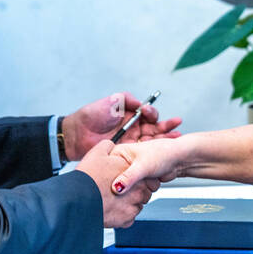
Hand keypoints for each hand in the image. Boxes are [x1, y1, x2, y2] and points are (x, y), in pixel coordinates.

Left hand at [62, 92, 181, 159]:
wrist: (75, 135)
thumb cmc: (89, 117)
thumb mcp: (109, 103)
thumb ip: (126, 100)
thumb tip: (141, 102)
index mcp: (130, 115)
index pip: (147, 114)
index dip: (152, 114)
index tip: (151, 114)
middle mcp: (132, 128)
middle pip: (154, 128)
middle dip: (167, 126)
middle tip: (177, 126)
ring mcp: (130, 141)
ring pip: (152, 140)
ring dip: (164, 139)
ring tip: (176, 138)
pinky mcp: (126, 153)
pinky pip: (142, 153)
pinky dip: (153, 152)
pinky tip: (163, 152)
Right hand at [77, 140, 160, 227]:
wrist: (76, 200)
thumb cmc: (87, 178)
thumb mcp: (97, 153)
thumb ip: (108, 146)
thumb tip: (112, 146)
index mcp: (133, 172)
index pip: (147, 176)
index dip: (137, 179)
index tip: (130, 181)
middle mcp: (137, 189)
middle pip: (144, 192)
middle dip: (134, 192)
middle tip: (120, 192)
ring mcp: (133, 204)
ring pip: (137, 206)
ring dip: (128, 204)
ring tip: (114, 201)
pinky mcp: (126, 219)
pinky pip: (129, 218)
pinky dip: (122, 216)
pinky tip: (112, 210)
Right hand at [109, 138, 185, 193]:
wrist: (178, 159)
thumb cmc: (163, 154)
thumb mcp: (143, 166)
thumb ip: (129, 177)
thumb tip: (116, 188)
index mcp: (118, 153)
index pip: (104, 168)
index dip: (107, 179)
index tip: (113, 185)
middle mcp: (121, 162)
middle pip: (113, 181)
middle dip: (125, 185)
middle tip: (135, 183)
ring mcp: (128, 172)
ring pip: (125, 189)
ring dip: (134, 190)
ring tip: (144, 181)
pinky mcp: (135, 180)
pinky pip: (133, 192)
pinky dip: (139, 193)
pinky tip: (146, 188)